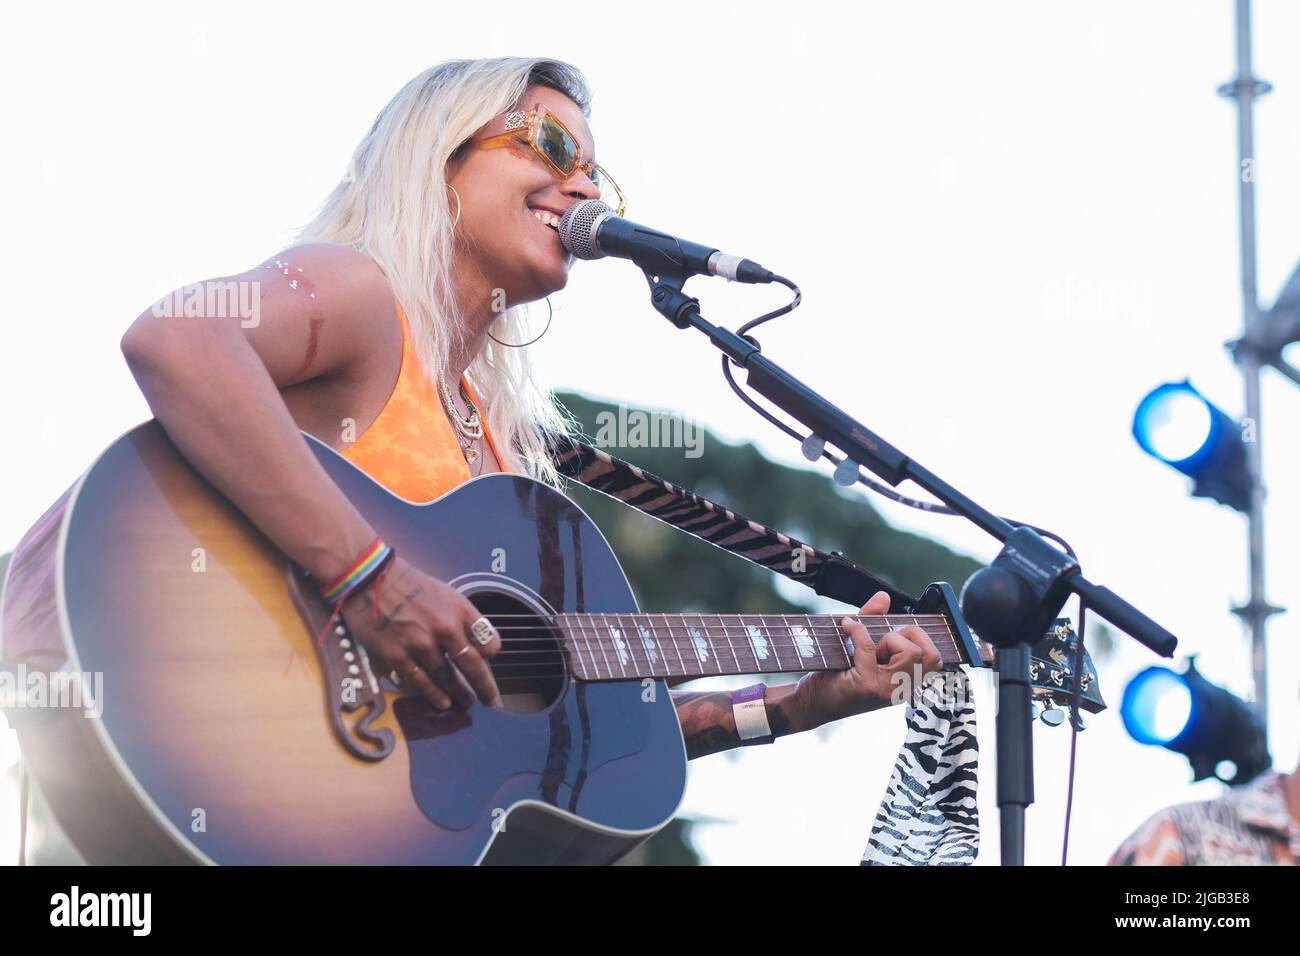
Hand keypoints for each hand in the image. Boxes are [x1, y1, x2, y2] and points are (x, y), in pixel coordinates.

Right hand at [339, 555, 502, 709]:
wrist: (371, 579)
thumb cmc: (410, 585)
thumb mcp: (447, 594)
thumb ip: (463, 618)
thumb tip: (476, 642)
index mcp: (459, 611)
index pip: (488, 642)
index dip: (491, 655)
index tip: (489, 664)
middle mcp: (444, 628)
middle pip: (473, 666)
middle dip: (485, 687)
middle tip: (491, 701)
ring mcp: (421, 644)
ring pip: (447, 678)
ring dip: (459, 693)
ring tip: (467, 702)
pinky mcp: (397, 655)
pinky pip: (421, 681)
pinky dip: (434, 695)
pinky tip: (443, 702)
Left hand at [789, 590, 941, 730]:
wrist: (810, 702)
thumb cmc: (836, 675)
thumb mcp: (860, 645)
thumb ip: (874, 620)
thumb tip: (884, 596)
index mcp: (905, 683)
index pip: (935, 659)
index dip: (921, 639)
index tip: (896, 634)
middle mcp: (900, 690)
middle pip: (928, 654)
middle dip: (907, 637)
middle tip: (882, 641)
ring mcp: (885, 690)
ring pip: (909, 652)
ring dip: (888, 639)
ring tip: (868, 645)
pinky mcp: (866, 686)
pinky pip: (869, 647)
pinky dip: (857, 630)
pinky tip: (845, 627)